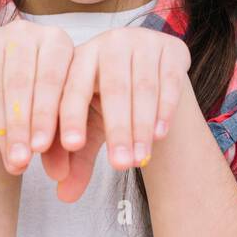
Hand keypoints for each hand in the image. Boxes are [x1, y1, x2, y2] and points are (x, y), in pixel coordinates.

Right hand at [0, 16, 75, 176]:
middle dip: (22, 125)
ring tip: (12, 161)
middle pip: (23, 82)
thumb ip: (62, 140)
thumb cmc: (48, 102)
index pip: (53, 77)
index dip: (47, 113)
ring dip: (3, 128)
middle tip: (22, 161)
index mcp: (57, 40)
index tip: (43, 149)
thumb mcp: (62, 116)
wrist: (16, 86)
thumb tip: (62, 178)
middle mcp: (27, 33)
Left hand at [42, 27, 190, 199]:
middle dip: (117, 129)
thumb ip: (73, 157)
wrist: (150, 73)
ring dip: (143, 125)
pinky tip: (160, 135)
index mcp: (80, 56)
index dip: (70, 116)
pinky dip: (165, 110)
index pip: (71, 87)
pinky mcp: (172, 47)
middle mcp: (110, 43)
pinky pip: (169, 81)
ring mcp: (144, 41)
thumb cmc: (108, 103)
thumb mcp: (89, 126)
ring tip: (141, 159)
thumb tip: (63, 194)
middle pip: (112, 87)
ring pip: (143, 86)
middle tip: (120, 165)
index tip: (71, 147)